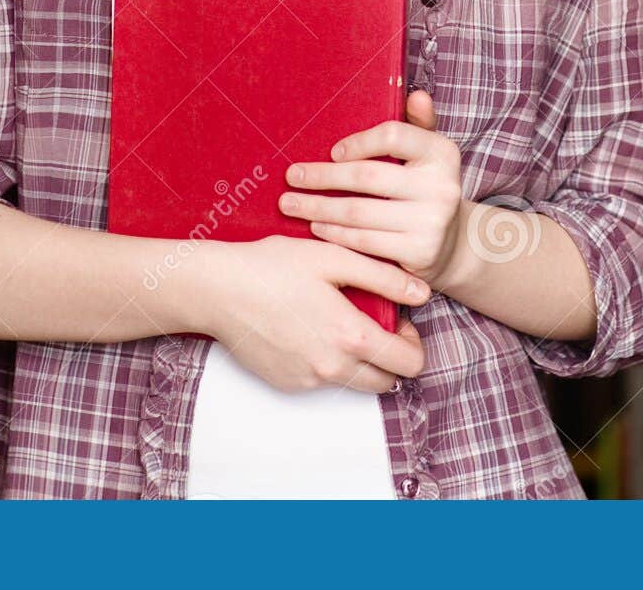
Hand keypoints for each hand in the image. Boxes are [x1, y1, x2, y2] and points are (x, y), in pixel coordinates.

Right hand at [194, 234, 427, 393]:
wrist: (219, 290)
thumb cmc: (275, 266)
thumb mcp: (334, 258)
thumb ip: (384, 277)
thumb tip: (422, 295)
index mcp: (351, 336)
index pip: (410, 364)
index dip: (413, 342)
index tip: (397, 319)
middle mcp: (333, 368)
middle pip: (388, 383)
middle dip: (391, 357)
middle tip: (373, 323)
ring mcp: (309, 381)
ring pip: (356, 384)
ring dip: (361, 361)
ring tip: (340, 322)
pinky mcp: (288, 384)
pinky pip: (324, 381)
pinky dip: (329, 362)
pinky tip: (309, 329)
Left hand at [279, 90, 467, 288]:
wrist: (452, 244)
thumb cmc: (426, 189)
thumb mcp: (426, 155)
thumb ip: (417, 123)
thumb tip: (416, 95)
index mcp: (442, 153)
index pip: (393, 136)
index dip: (359, 142)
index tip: (333, 151)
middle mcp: (441, 186)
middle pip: (367, 176)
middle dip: (323, 177)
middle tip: (292, 177)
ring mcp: (431, 223)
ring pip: (359, 212)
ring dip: (318, 208)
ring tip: (291, 204)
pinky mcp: (418, 254)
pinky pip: (364, 242)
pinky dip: (335, 234)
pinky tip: (317, 227)